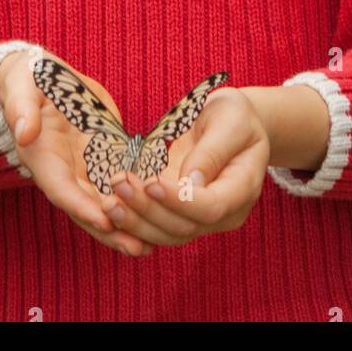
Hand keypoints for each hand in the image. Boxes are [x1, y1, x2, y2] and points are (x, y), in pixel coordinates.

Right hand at [0, 48, 170, 258]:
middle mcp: (62, 169)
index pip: (62, 189)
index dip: (82, 206)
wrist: (38, 77)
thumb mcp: (20, 87)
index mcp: (41, 157)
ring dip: (125, 225)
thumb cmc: (26, 79)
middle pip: (86, 208)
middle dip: (110, 230)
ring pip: (104, 203)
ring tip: (150, 245)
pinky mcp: (101, 155)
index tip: (105, 220)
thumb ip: (22, 109)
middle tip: (137, 248)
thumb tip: (25, 132)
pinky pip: (118, 184)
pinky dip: (134, 201)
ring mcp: (82, 166)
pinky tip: (158, 215)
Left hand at [95, 87, 269, 248]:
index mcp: (243, 189)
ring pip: (166, 234)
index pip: (211, 208)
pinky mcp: (179, 214)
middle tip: (119, 184)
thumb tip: (191, 183)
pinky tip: (110, 207)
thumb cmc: (235, 116)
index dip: (180, 201)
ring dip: (135, 221)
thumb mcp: (231, 119)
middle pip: (184, 227)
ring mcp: (200, 219)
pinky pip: (155, 229)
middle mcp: (224, 213)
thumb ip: (213, 150)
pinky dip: (133, 223)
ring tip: (108, 200)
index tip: (152, 181)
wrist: (233, 124)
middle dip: (148, 209)